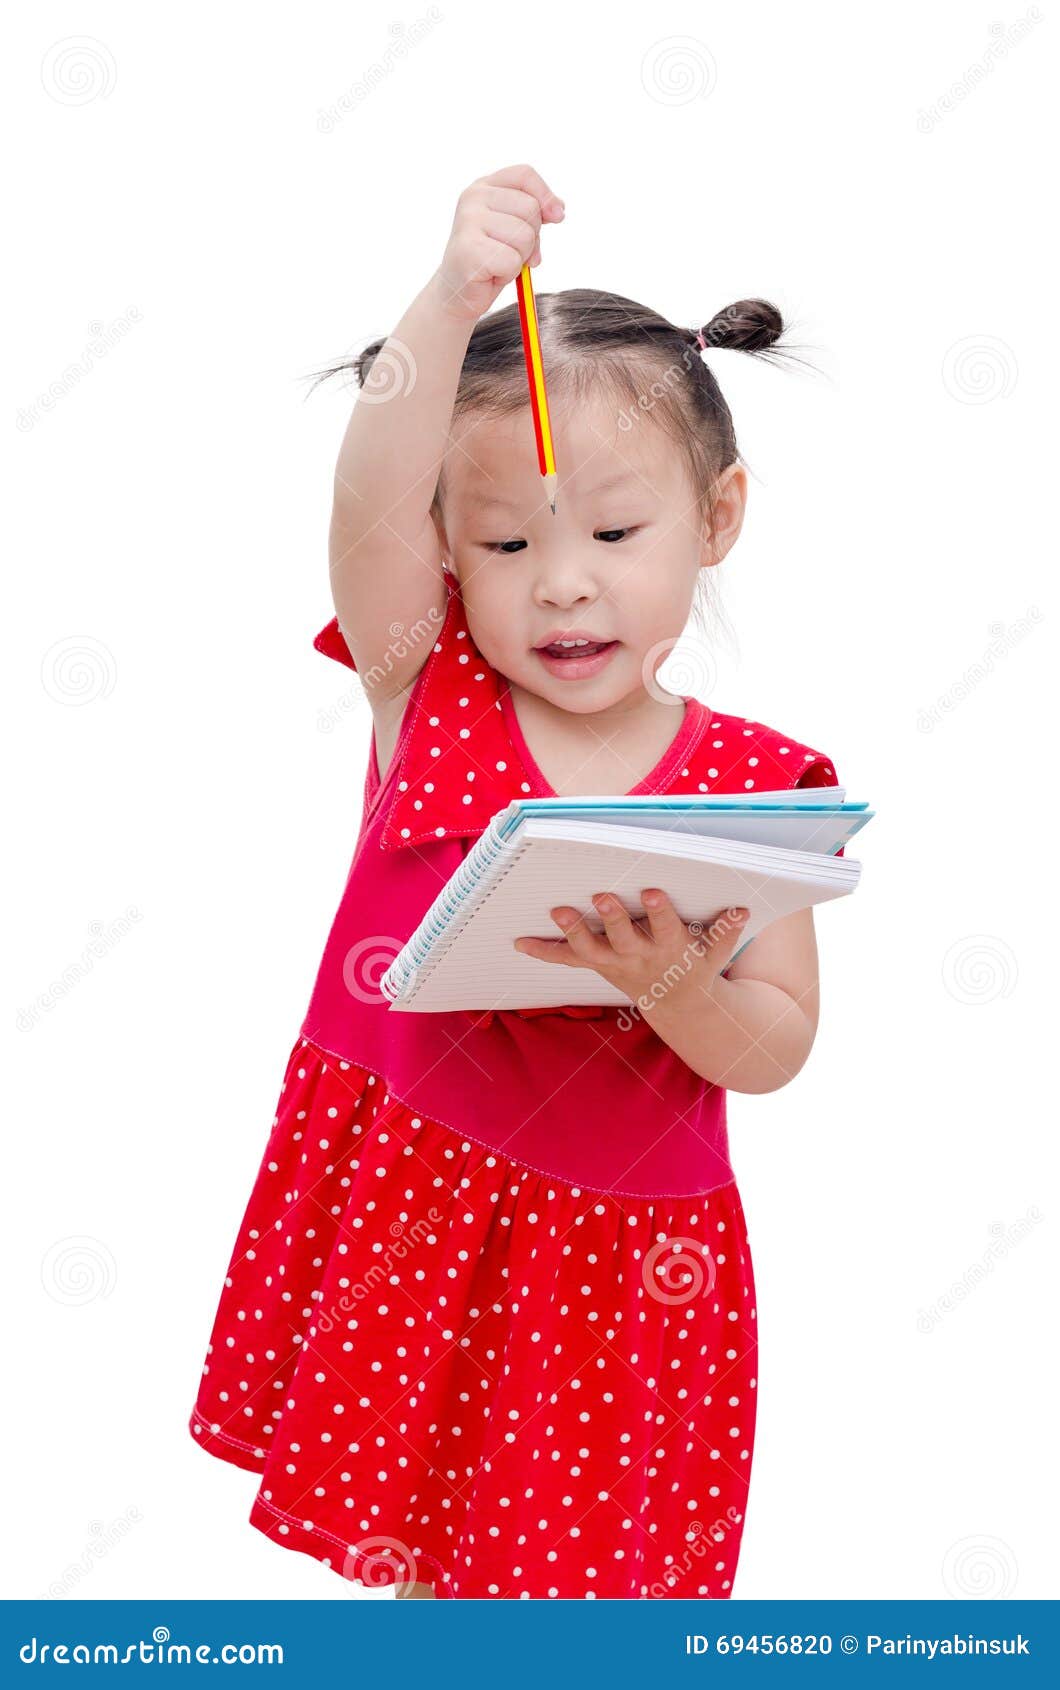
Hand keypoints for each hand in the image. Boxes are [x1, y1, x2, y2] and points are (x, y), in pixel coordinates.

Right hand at [432, 163, 565, 325]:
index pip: (524, 175)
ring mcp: (468, 221)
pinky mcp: (469, 250)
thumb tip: (558, 210)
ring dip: (520, 256)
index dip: (545, 194)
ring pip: (525, 235)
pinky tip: (492, 273)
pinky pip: (512, 260)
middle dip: (532, 236)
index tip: (556, 217)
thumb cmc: (490, 258)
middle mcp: (473, 198)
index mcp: (484, 187)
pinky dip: (509, 273)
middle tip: (512, 251)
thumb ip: (534, 213)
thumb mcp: (513, 228)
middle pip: (531, 208)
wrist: (457, 292)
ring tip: (500, 262)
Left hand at [513, 890, 749, 1012]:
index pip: (666, 929)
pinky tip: (519, 942)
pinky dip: (544, 952)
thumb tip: (742, 909)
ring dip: (573, 931)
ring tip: (558, 910)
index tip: (651, 891)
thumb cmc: (697, 967)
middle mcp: (639, 958)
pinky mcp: (597, 966)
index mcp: (670, 950)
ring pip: (592, 950)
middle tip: (600, 896)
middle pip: (624, 939)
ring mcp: (615, 964)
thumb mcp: (716, 954)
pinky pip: (567, 961)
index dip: (659, 911)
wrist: (677, 1005)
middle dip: (612, 919)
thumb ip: (726, 932)